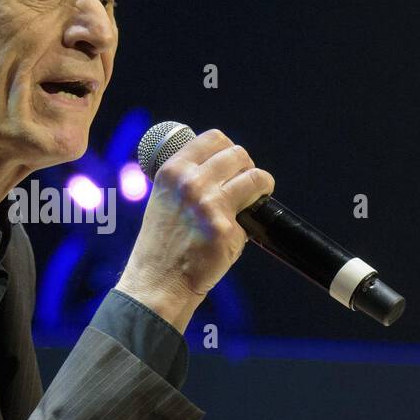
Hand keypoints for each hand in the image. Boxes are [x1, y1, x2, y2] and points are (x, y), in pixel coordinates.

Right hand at [117, 129, 273, 332]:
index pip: (213, 138)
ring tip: (254, 200)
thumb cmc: (164, 243)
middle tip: (246, 186)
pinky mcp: (226, 228)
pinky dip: (250, 223)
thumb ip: (188, 178)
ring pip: (255, 177)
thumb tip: (223, 164)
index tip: (233, 165)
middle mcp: (191, 182)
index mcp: (173, 170)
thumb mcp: (165, 198)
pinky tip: (237, 233)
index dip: (229, 150)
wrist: (159, 280)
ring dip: (260, 187)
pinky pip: (254, 213)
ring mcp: (210, 204)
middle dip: (247, 168)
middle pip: (238, 154)